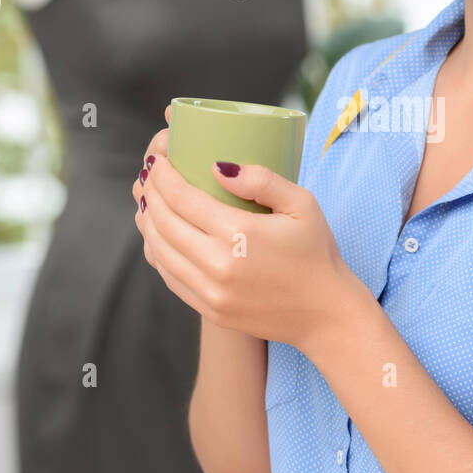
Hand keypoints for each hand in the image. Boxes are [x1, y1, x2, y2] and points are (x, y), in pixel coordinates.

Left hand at [132, 109, 360, 349]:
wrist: (325, 314)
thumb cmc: (316, 254)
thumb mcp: (302, 205)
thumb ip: (262, 180)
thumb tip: (216, 166)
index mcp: (239, 234)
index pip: (182, 198)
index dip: (162, 175)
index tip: (157, 159)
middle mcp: (217, 266)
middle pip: (163, 222)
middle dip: (149, 193)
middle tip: (149, 175)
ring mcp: (210, 292)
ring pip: (159, 251)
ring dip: (147, 222)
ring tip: (147, 200)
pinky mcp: (209, 310)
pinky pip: (169, 276)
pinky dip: (157, 251)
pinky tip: (158, 235)